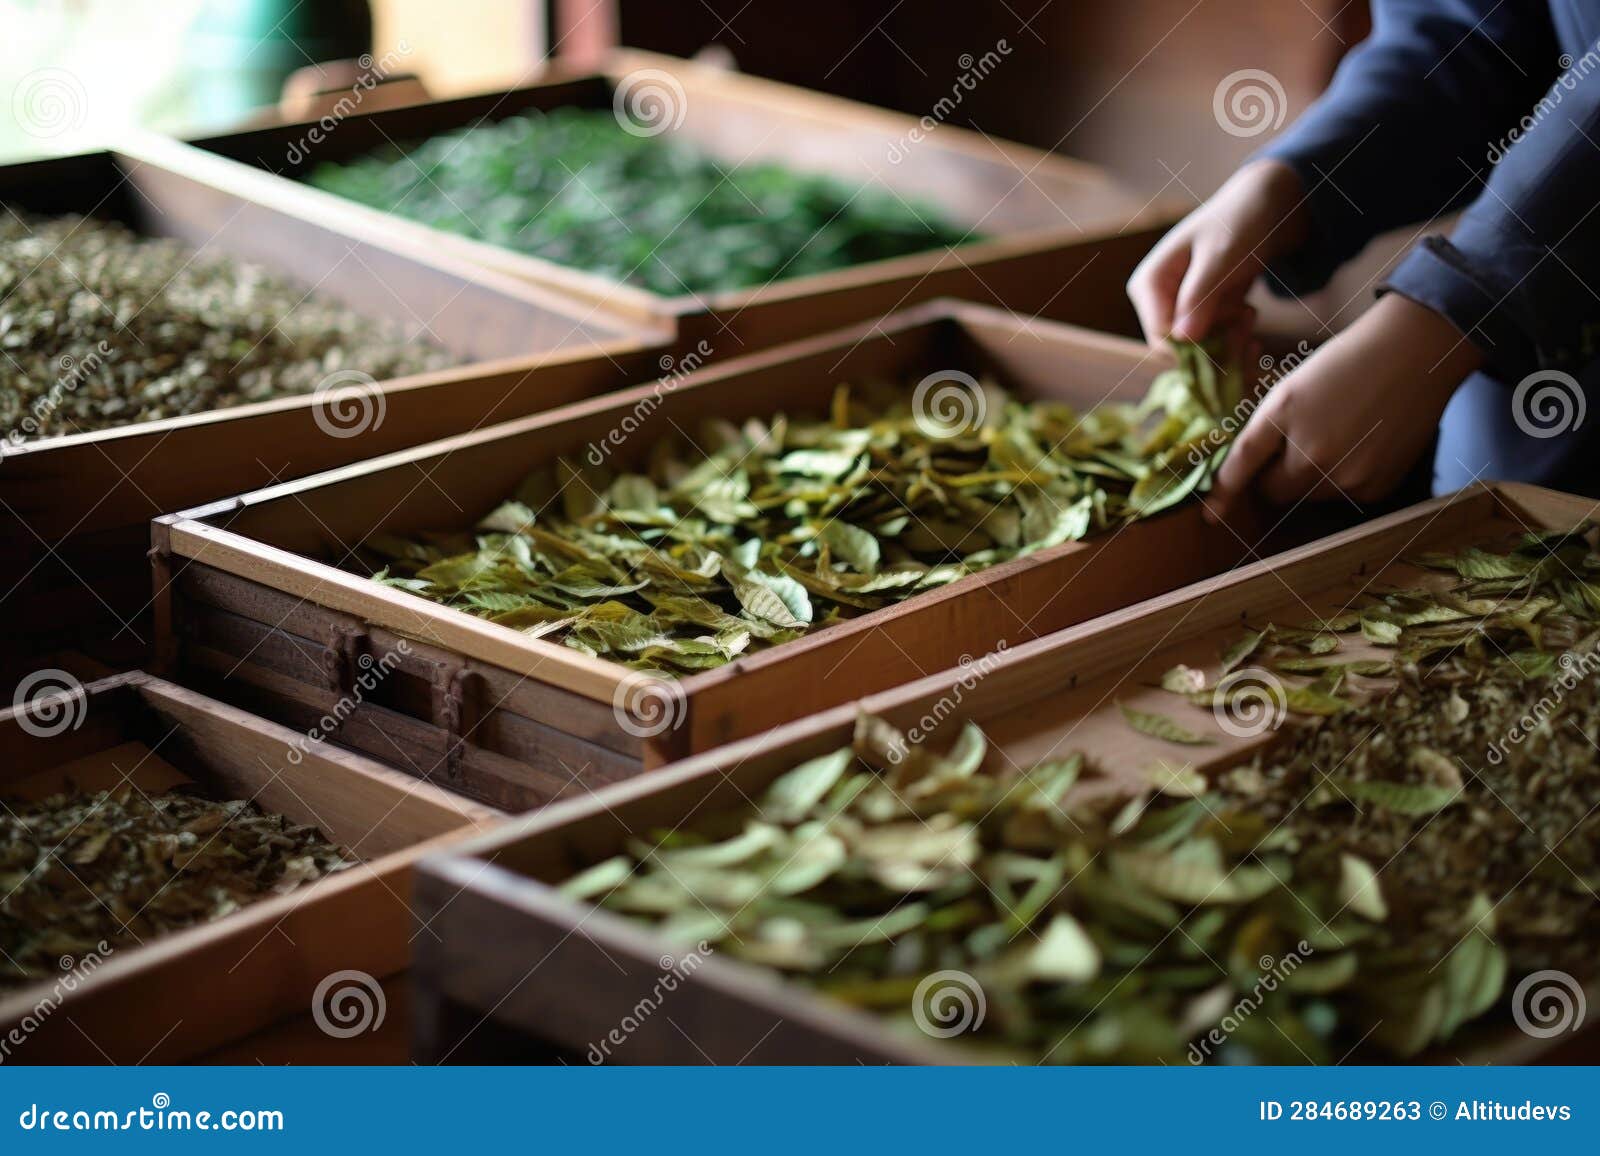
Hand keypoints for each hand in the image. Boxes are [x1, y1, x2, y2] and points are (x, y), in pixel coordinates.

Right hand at [1126, 159, 1308, 348]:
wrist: (1268, 206)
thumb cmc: (1240, 222)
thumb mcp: (1221, 258)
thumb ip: (1200, 297)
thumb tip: (1182, 339)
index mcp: (1149, 284)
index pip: (1162, 336)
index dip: (1199, 342)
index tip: (1239, 326)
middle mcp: (1156, 300)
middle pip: (1178, 348)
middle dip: (1215, 344)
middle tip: (1250, 321)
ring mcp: (1177, 307)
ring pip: (1196, 350)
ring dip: (1228, 341)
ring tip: (1251, 314)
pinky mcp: (1197, 312)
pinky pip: (1209, 342)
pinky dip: (1231, 337)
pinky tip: (1249, 315)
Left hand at [1204, 293, 1483, 524]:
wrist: (1413, 354)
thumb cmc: (1345, 364)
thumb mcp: (1291, 388)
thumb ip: (1263, 430)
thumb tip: (1244, 473)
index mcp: (1284, 417)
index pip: (1242, 465)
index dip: (1222, 493)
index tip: (1209, 516)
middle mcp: (1314, 453)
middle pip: (1276, 491)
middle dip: (1275, 475)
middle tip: (1297, 444)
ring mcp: (1347, 476)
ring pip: (1308, 495)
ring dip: (1310, 476)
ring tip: (1338, 434)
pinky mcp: (1375, 487)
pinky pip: (1342, 496)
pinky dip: (1343, 479)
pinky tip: (1362, 444)